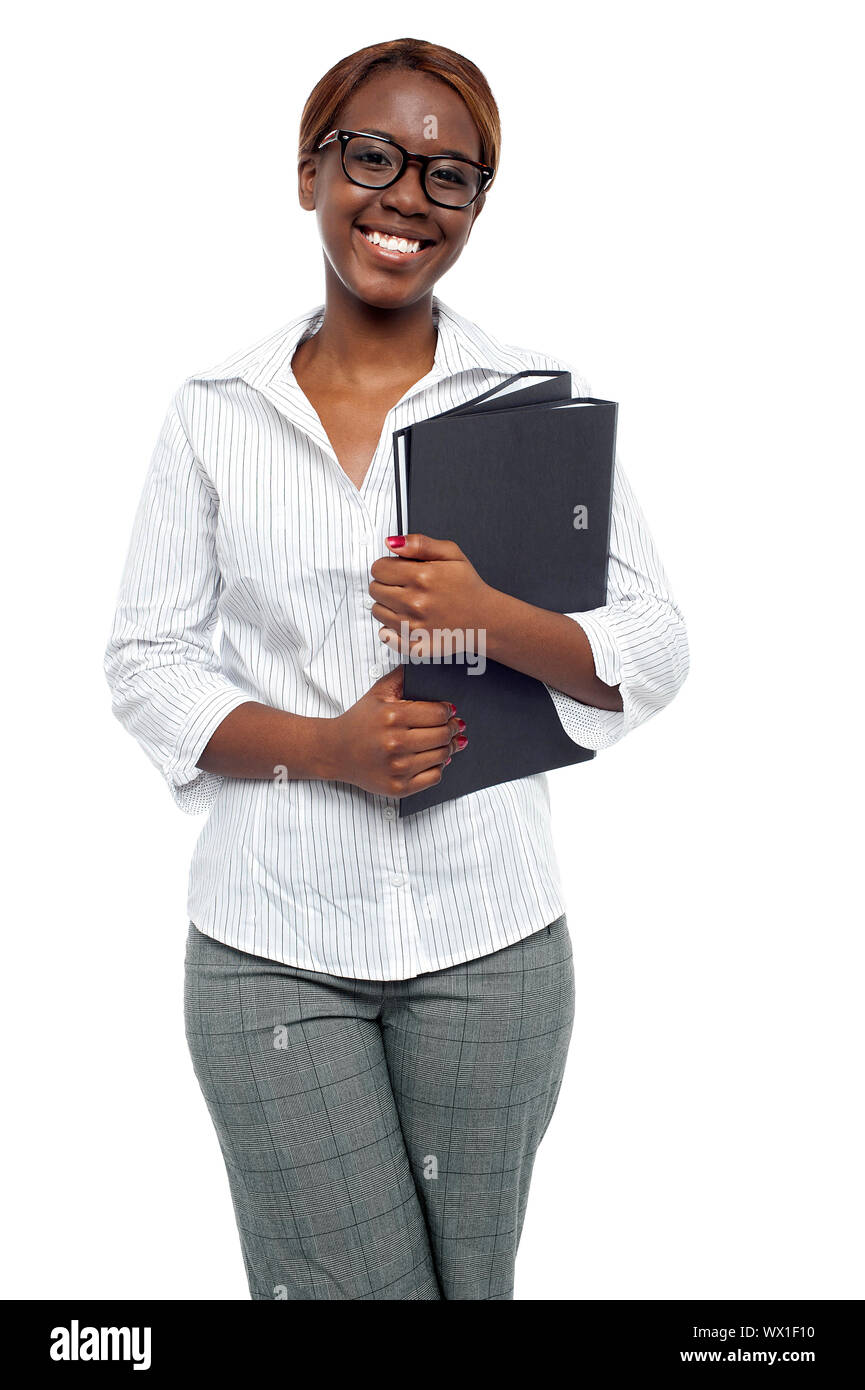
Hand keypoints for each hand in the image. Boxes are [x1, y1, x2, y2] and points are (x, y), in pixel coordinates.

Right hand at [320, 665, 466, 799]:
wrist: (335, 751)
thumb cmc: (359, 721)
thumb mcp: (378, 692)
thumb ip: (403, 676)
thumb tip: (429, 665)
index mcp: (392, 716)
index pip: (438, 714)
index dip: (448, 712)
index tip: (449, 711)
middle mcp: (395, 743)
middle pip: (443, 735)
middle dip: (452, 728)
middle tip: (453, 726)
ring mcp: (397, 768)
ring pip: (442, 756)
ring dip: (448, 747)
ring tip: (445, 741)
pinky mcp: (398, 787)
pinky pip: (434, 777)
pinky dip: (438, 767)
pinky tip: (432, 758)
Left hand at [369, 533, 494, 656]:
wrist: (486, 619)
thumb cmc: (468, 586)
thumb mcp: (451, 554)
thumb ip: (420, 544)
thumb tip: (392, 542)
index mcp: (422, 577)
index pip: (379, 568)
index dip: (387, 566)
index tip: (398, 569)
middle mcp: (415, 602)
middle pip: (375, 589)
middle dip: (386, 584)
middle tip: (405, 586)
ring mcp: (413, 626)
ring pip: (377, 611)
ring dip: (388, 605)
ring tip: (408, 602)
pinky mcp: (414, 644)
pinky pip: (384, 635)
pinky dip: (390, 628)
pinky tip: (406, 620)